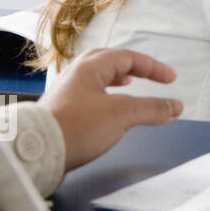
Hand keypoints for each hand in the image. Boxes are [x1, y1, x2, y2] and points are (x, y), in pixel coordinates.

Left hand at [39, 48, 182, 172]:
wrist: (36, 152)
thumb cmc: (73, 128)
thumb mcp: (123, 115)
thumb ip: (152, 108)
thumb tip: (174, 106)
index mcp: (89, 68)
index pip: (129, 58)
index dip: (154, 67)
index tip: (170, 78)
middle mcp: (75, 76)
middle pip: (109, 62)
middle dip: (133, 67)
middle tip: (150, 74)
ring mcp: (66, 93)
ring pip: (97, 78)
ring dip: (118, 81)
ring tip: (129, 86)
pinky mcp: (61, 111)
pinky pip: (88, 95)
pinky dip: (105, 96)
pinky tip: (107, 109)